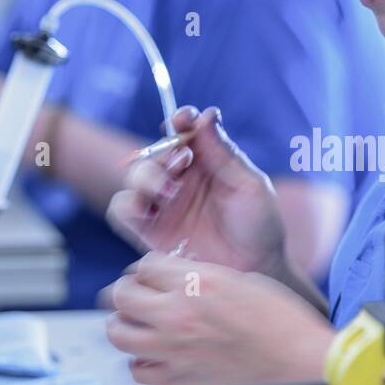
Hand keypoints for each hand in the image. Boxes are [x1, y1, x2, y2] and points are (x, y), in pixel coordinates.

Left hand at [105, 253, 335, 384]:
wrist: (301, 365)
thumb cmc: (284, 322)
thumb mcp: (245, 280)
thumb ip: (205, 278)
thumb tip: (182, 281)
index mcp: (198, 282)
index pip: (145, 265)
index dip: (150, 267)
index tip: (155, 273)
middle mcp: (178, 313)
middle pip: (122, 295)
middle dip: (129, 290)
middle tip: (139, 294)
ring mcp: (174, 349)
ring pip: (118, 333)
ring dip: (123, 324)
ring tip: (136, 323)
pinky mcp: (179, 379)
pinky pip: (138, 370)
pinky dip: (140, 361)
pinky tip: (153, 355)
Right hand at [107, 106, 289, 277]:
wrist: (256, 270)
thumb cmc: (260, 226)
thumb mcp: (250, 185)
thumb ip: (225, 153)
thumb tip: (207, 115)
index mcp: (207, 162)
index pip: (184, 132)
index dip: (180, 120)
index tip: (183, 119)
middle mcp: (181, 180)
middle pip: (155, 152)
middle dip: (162, 151)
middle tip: (182, 161)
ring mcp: (164, 205)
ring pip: (135, 177)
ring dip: (145, 176)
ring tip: (169, 190)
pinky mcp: (150, 231)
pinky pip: (124, 210)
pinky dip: (129, 205)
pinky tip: (149, 210)